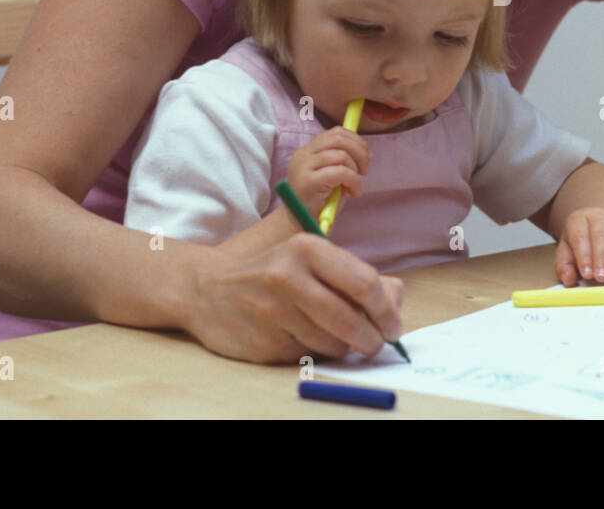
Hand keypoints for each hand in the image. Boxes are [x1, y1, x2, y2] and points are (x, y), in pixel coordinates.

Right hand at [184, 232, 404, 362]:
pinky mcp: (263, 341)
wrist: (207, 290)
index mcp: (307, 248)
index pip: (363, 282)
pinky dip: (316, 353)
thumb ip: (353, 275)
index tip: (393, 325)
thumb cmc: (271, 273)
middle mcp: (288, 276)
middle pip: (350, 319)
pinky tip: (306, 339)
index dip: (386, 310)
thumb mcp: (309, 259)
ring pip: (331, 342)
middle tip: (378, 343)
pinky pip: (307, 355)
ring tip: (342, 340)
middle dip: (372, 338)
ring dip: (345, 347)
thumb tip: (396, 300)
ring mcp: (273, 311)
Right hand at [287, 126, 371, 212]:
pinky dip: (354, 181)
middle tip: (366, 169)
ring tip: (355, 186)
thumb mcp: (331, 177)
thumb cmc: (318, 204)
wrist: (299, 226)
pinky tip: (354, 192)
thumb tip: (366, 152)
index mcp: (307, 151)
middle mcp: (303, 155)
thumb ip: (342, 162)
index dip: (355, 140)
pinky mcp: (309, 181)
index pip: (335, 133)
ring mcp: (304, 167)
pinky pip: (341, 172)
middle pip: (338, 139)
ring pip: (341, 155)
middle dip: (359, 151)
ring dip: (355, 170)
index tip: (367, 155)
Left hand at [555, 206, 603, 287]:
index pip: (580, 236)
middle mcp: (598, 216)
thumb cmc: (582, 242)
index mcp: (578, 220)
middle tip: (601, 277)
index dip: (584, 256)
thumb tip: (568, 279)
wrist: (601, 226)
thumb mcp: (568, 251)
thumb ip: (565, 266)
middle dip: (601, 258)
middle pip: (600, 234)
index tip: (587, 274)